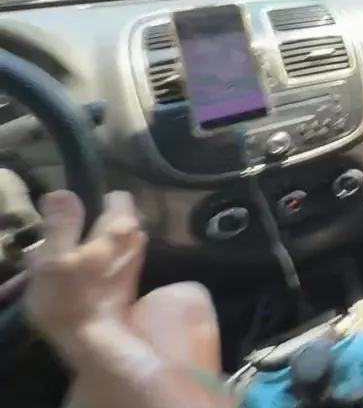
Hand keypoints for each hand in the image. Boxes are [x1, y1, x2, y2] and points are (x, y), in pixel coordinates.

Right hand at [23, 191, 146, 348]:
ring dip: (90, 244)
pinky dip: (95, 261)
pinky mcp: (127, 281)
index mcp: (120, 227)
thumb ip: (61, 223)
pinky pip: (110, 259)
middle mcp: (135, 239)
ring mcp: (134, 261)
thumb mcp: (54, 257)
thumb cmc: (70, 298)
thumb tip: (62, 192)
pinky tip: (75, 276)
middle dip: (89, 224)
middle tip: (59, 241)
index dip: (92, 200)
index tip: (69, 216)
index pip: (117, 196)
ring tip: (62, 260)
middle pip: (113, 218)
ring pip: (111, 240)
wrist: (94, 343)